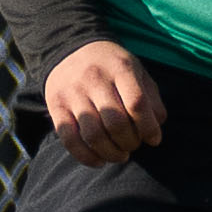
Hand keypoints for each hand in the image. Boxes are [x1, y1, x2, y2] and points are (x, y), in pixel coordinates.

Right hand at [42, 40, 161, 166]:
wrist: (70, 49)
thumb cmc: (111, 67)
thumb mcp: (137, 72)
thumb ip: (151, 98)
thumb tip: (156, 129)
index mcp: (119, 68)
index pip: (136, 104)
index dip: (148, 128)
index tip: (154, 139)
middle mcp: (94, 79)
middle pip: (115, 122)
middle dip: (130, 142)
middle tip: (134, 146)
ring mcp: (72, 94)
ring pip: (93, 134)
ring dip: (111, 153)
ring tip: (120, 155)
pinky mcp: (55, 107)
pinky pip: (69, 139)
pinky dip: (85, 156)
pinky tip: (99, 161)